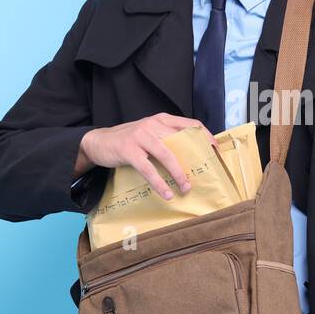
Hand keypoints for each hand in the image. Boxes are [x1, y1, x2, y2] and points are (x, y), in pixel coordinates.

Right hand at [77, 113, 217, 200]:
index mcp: (161, 119)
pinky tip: (166, 194)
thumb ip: (166, 138)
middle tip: (204, 175)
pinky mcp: (129, 150)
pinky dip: (159, 183)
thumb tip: (191, 156)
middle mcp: (153, 124)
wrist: (98, 141)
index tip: (216, 150)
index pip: (190, 124)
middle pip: (181, 140)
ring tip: (185, 188)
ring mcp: (140, 136)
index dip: (205, 136)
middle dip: (194, 159)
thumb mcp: (149, 133)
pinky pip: (148, 169)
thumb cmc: (129, 140)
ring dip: (178, 173)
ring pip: (166, 154)